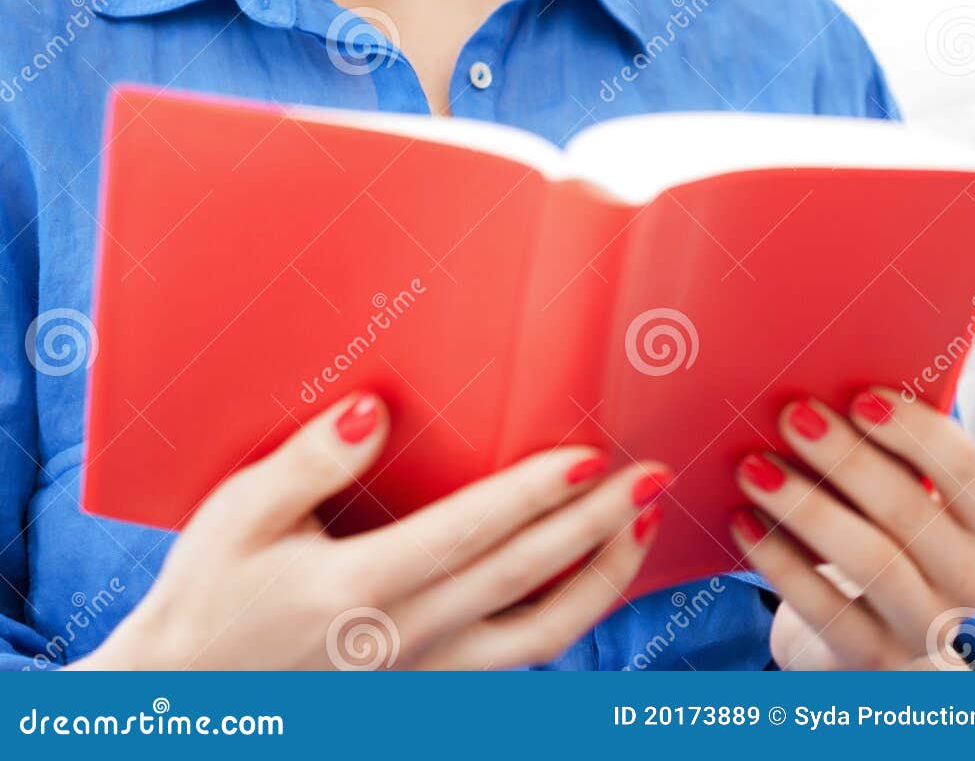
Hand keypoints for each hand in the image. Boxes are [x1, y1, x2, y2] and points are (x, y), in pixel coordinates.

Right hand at [71, 391, 666, 669]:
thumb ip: (310, 462)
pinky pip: (514, 659)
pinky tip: (588, 581)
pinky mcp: (426, 685)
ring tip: (642, 530)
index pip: (471, 535)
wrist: (191, 694)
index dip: (537, 496)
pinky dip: (566, 620)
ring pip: (537, 640)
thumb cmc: (209, 590)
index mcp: (361, 587)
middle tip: (653, 478)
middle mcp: (404, 636)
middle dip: (597, 528)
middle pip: (523, 581)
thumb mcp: (238, 515)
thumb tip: (374, 410)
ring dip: (600, 583)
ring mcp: (421, 672)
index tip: (592, 459)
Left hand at [726, 388, 974, 670]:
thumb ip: (876, 447)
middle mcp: (969, 579)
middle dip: (846, 458)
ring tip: (752, 468)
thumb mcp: (890, 491)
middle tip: (789, 414)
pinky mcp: (874, 660)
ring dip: (807, 507)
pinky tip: (743, 521)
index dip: (914, 429)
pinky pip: (826, 609)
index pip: (964, 468)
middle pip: (909, 510)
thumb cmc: (875, 531)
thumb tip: (814, 383)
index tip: (858, 394)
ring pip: (872, 562)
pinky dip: (780, 561)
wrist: (860, 629)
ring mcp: (924, 626)